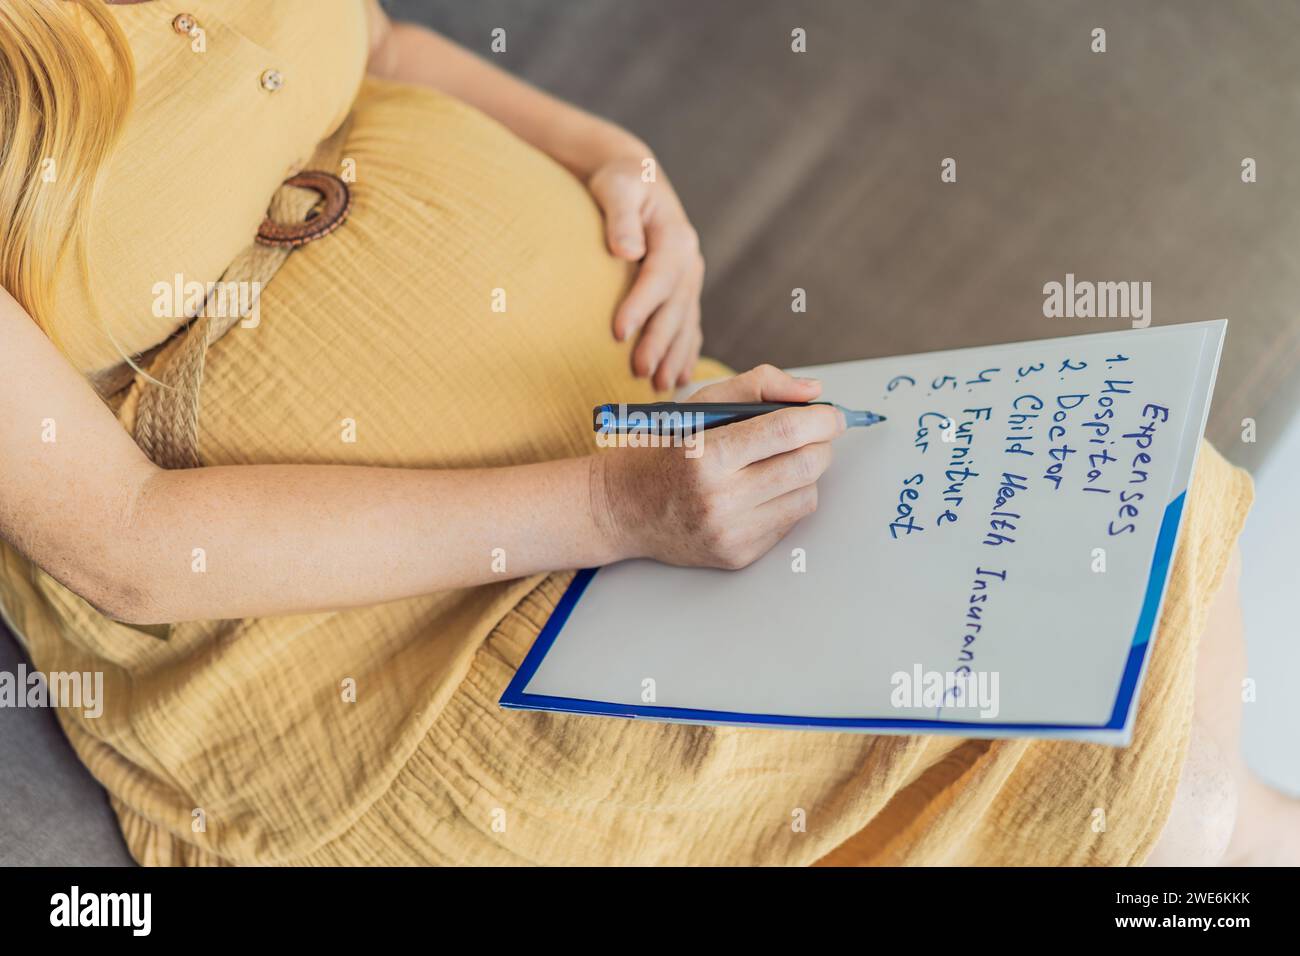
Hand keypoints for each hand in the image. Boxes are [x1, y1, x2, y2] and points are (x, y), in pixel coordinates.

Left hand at [587, 155, 704, 391]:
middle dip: (659, 343)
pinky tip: (678, 378)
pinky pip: (688, 326)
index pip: (658, 277)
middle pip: (675, 308)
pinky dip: (684, 353)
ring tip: (660, 386)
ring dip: (674, 356)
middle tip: (639, 372)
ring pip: (685, 323)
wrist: (637, 179)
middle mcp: (689, 262)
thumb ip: (620, 217)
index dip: (641, 306)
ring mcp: (689, 279)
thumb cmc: (621, 182)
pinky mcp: (683, 291)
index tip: (617, 333)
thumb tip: (625, 250)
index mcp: (676, 237)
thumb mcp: (618, 188)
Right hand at [592, 365, 846, 569]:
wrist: (621, 508)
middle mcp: (718, 499)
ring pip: (806, 497)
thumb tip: (813, 391)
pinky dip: (785, 501)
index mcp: (706, 455)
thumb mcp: (700, 405)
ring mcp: (729, 533)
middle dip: (820, 444)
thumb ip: (759, 386)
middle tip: (812, 434)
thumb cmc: (664, 450)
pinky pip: (789, 524)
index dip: (821, 419)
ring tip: (777, 463)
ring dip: (804, 475)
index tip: (833, 414)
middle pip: (805, 466)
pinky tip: (759, 491)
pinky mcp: (737, 556)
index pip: (786, 432)